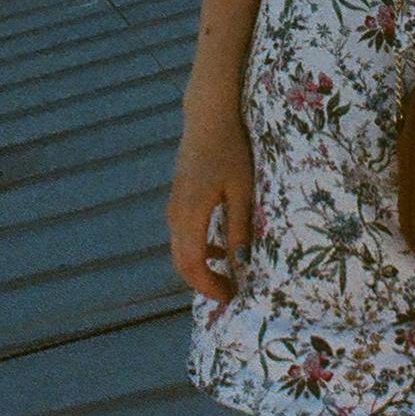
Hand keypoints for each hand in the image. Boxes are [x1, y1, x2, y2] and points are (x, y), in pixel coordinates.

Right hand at [167, 108, 254, 302]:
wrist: (208, 118)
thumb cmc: (230, 150)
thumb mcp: (241, 189)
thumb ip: (239, 228)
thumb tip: (241, 264)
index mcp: (191, 213)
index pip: (193, 264)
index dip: (209, 286)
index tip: (231, 297)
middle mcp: (175, 214)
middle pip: (181, 263)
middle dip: (204, 284)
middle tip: (230, 294)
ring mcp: (173, 207)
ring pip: (180, 251)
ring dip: (201, 269)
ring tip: (228, 277)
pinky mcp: (177, 201)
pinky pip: (182, 236)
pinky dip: (198, 251)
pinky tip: (221, 249)